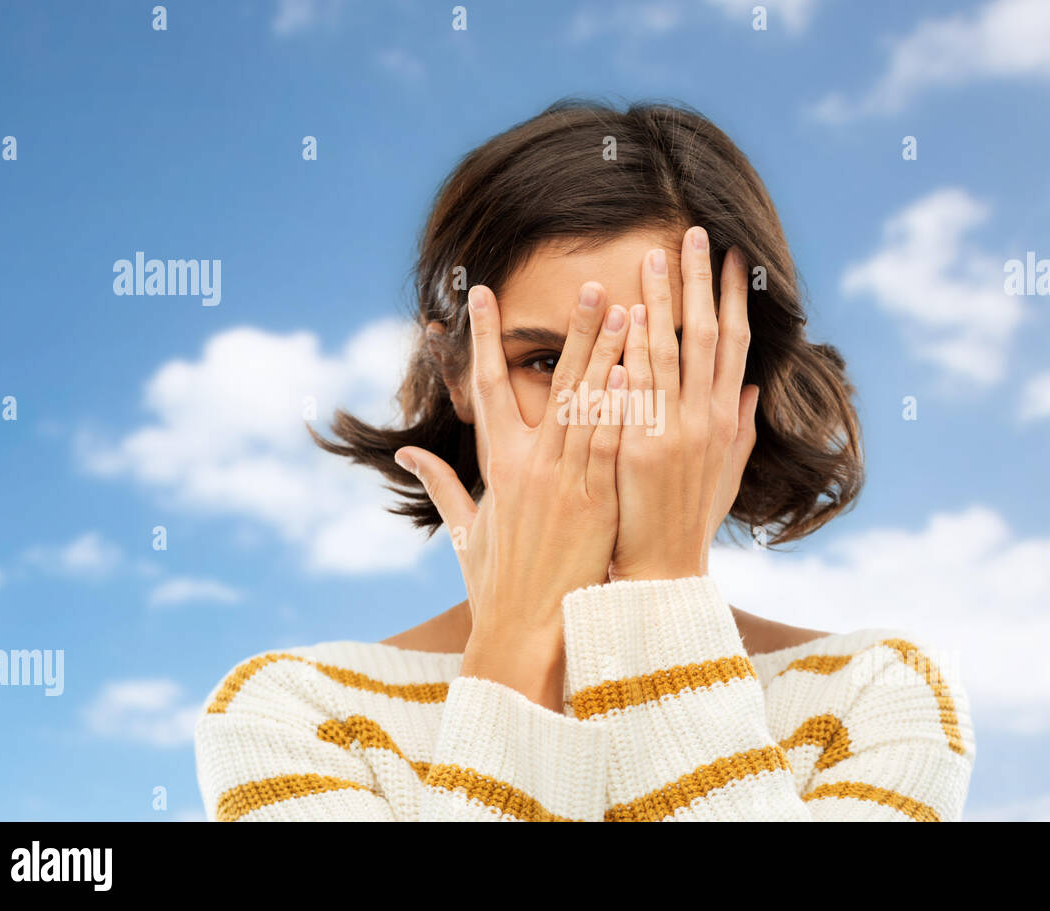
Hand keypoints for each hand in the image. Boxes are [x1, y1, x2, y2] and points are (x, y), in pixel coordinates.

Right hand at [395, 283, 629, 710]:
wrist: (526, 630)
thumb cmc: (495, 581)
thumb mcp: (463, 528)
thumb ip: (440, 483)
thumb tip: (409, 453)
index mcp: (497, 465)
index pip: (486, 386)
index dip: (483, 337)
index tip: (483, 294)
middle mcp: (531, 465)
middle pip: (556, 384)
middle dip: (574, 331)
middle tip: (592, 283)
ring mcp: (568, 482)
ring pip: (593, 406)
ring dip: (613, 356)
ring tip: (631, 309)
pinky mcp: (599, 503)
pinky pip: (615, 444)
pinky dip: (626, 406)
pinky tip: (640, 371)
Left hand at [608, 226, 757, 581]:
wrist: (665, 570)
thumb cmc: (689, 520)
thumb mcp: (724, 472)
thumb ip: (738, 428)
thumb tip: (749, 389)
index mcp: (723, 419)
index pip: (733, 345)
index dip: (733, 299)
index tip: (732, 257)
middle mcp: (704, 420)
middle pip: (706, 337)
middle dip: (701, 283)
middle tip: (694, 234)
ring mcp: (674, 433)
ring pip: (670, 354)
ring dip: (663, 302)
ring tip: (653, 257)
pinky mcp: (641, 450)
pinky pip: (639, 392)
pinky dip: (637, 354)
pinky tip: (630, 317)